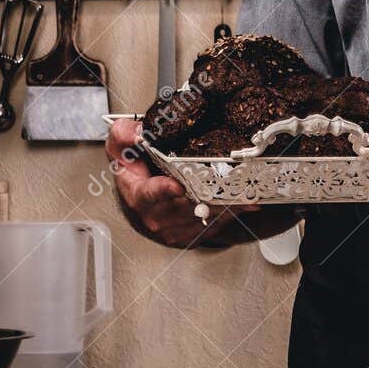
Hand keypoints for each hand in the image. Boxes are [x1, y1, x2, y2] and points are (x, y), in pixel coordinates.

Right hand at [106, 118, 259, 248]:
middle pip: (188, 204)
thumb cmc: (135, 179)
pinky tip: (245, 198)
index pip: (150, 194)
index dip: (165, 190)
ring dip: (227, 202)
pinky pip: (217, 223)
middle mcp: (157, 217)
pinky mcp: (192, 236)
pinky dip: (232, 210)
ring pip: (207, 214)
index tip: (179, 186)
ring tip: (247, 188)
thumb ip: (123, 137)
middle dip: (210, 191)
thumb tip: (137, 131)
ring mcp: (176, 229)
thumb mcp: (121, 153)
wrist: (142, 208)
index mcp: (139, 196)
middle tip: (233, 180)